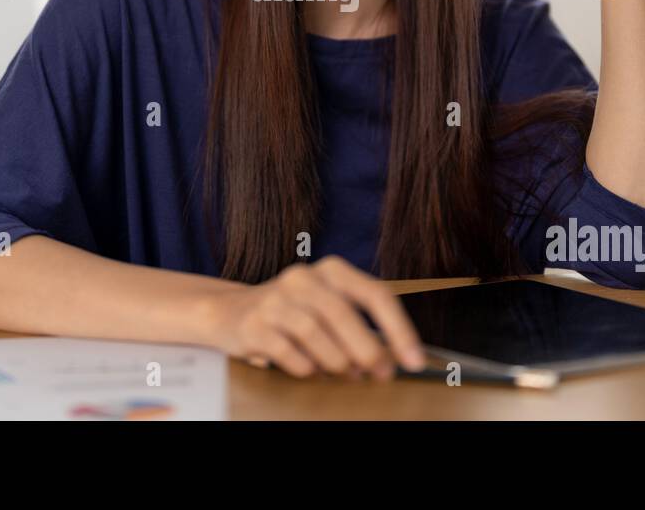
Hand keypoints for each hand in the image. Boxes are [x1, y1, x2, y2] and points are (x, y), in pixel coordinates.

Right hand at [205, 255, 426, 379]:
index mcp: (331, 270)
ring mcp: (275, 298)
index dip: (400, 329)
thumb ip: (358, 325)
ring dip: (336, 360)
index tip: (414, 360)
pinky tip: (311, 371)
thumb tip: (391, 358)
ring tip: (344, 374)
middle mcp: (303, 278)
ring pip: (314, 331)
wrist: (229, 312)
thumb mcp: (327, 306)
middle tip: (380, 374)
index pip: (374, 294)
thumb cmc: (292, 313)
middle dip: (367, 349)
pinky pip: (287, 350)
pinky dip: (305, 367)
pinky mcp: (254, 323)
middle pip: (343, 313)